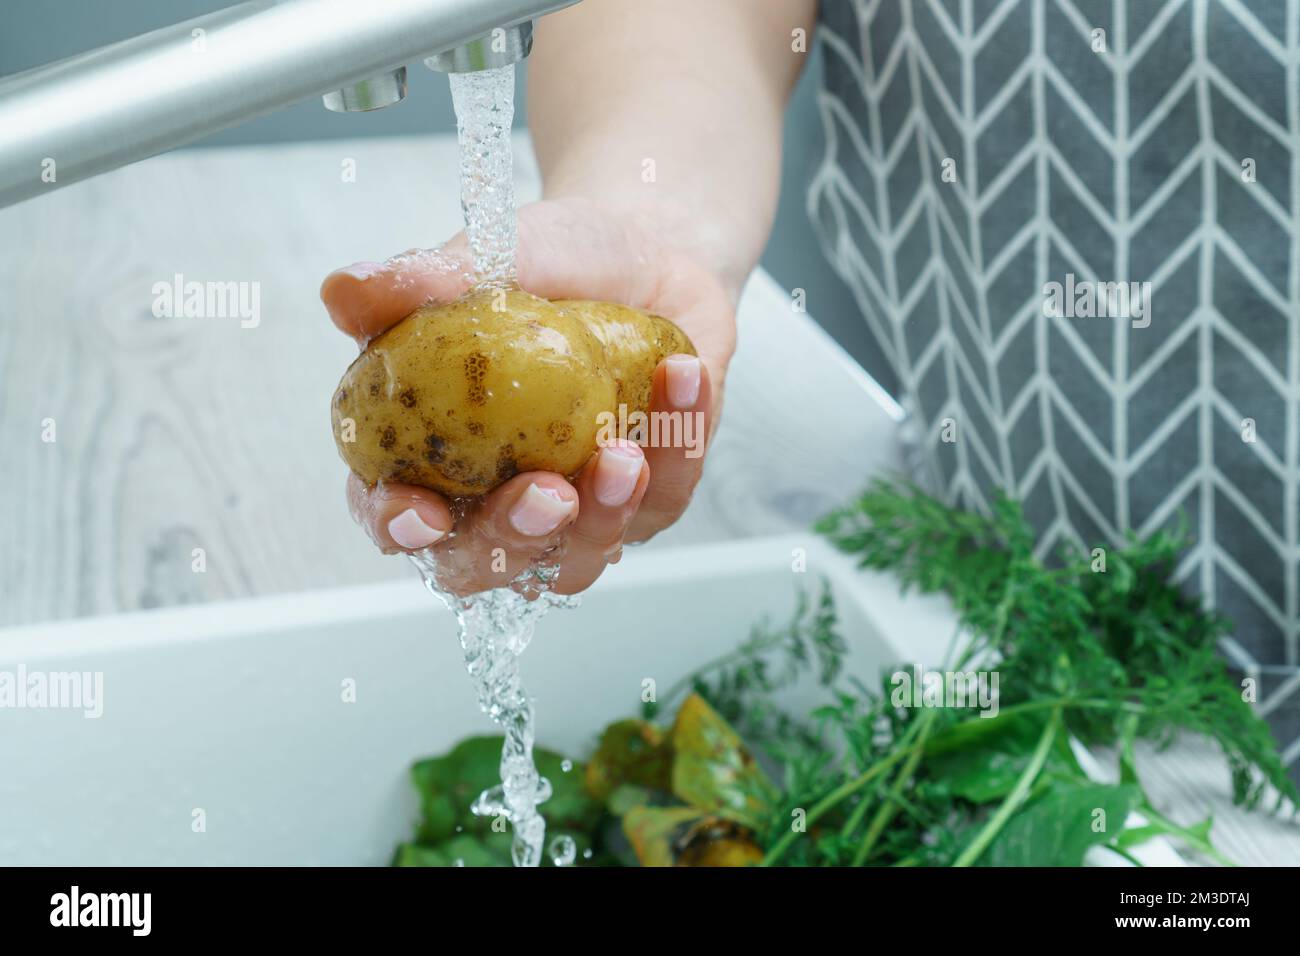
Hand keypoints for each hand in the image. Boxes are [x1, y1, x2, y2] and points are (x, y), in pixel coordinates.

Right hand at [320, 196, 736, 595]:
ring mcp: (577, 513)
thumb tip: (342, 293)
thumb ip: (419, 281)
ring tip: (624, 451)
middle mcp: (496, 499)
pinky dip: (676, 448)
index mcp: (431, 454)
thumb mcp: (489, 257)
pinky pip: (664, 501)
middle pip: (485, 564)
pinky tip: (681, 377)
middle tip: (546, 494)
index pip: (393, 516)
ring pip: (578, 560)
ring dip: (601, 518)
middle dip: (513, 539)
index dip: (396, 528)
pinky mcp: (650, 502)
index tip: (419, 512)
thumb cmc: (552, 263)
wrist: (649, 254)